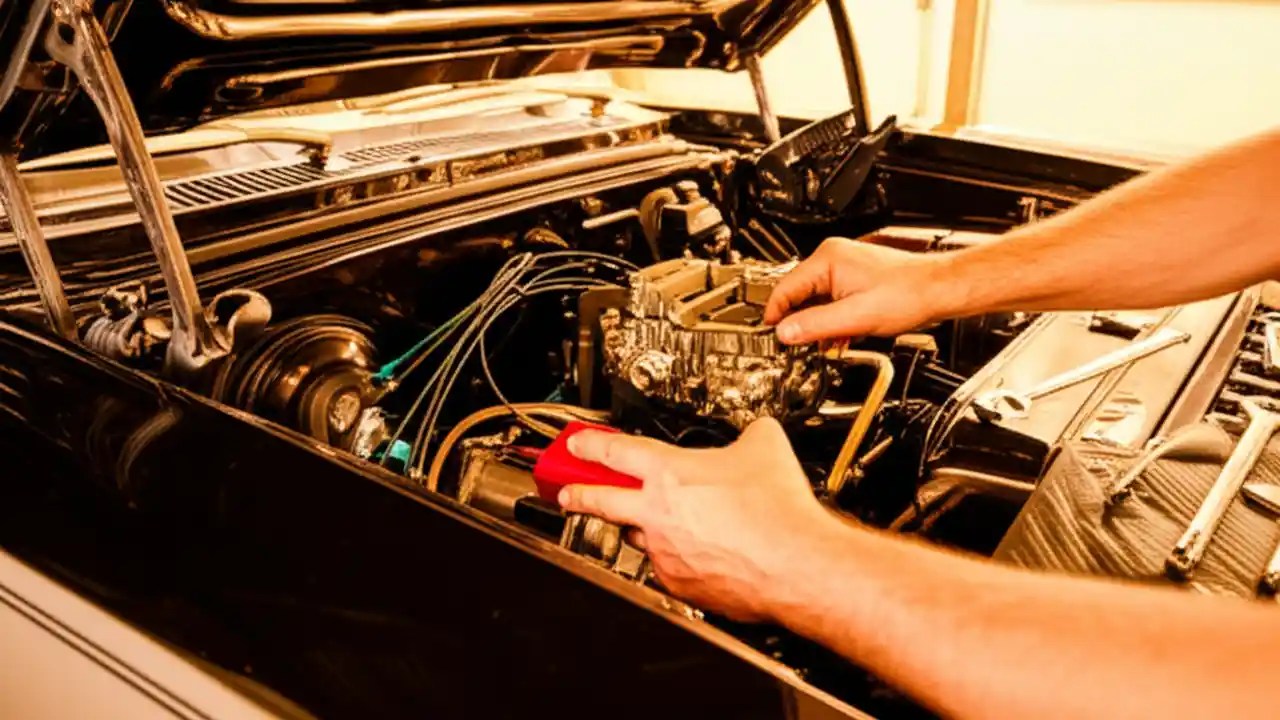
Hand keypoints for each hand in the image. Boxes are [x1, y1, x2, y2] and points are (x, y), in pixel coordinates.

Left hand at [558, 418, 838, 621]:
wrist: (794, 563)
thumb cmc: (777, 511)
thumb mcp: (765, 447)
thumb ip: (750, 435)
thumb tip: (755, 432)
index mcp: (670, 473)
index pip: (615, 452)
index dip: (589, 446)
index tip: (576, 446)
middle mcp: (658, 513)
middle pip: (601, 500)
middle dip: (577, 494)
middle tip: (565, 492)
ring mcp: (665, 551)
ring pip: (638, 536)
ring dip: (640, 528)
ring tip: (656, 523)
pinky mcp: (680, 583)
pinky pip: (668, 567)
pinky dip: (677, 558)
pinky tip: (700, 552)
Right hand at [765, 238, 953, 343]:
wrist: (936, 290)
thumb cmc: (907, 294)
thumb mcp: (854, 317)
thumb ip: (815, 325)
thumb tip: (785, 332)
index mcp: (827, 260)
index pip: (784, 289)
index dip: (775, 316)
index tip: (771, 335)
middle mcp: (832, 257)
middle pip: (798, 295)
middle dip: (801, 322)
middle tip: (803, 344)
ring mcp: (843, 266)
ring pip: (815, 300)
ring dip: (819, 323)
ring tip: (831, 340)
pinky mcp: (852, 277)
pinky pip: (830, 300)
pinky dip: (832, 318)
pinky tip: (843, 333)